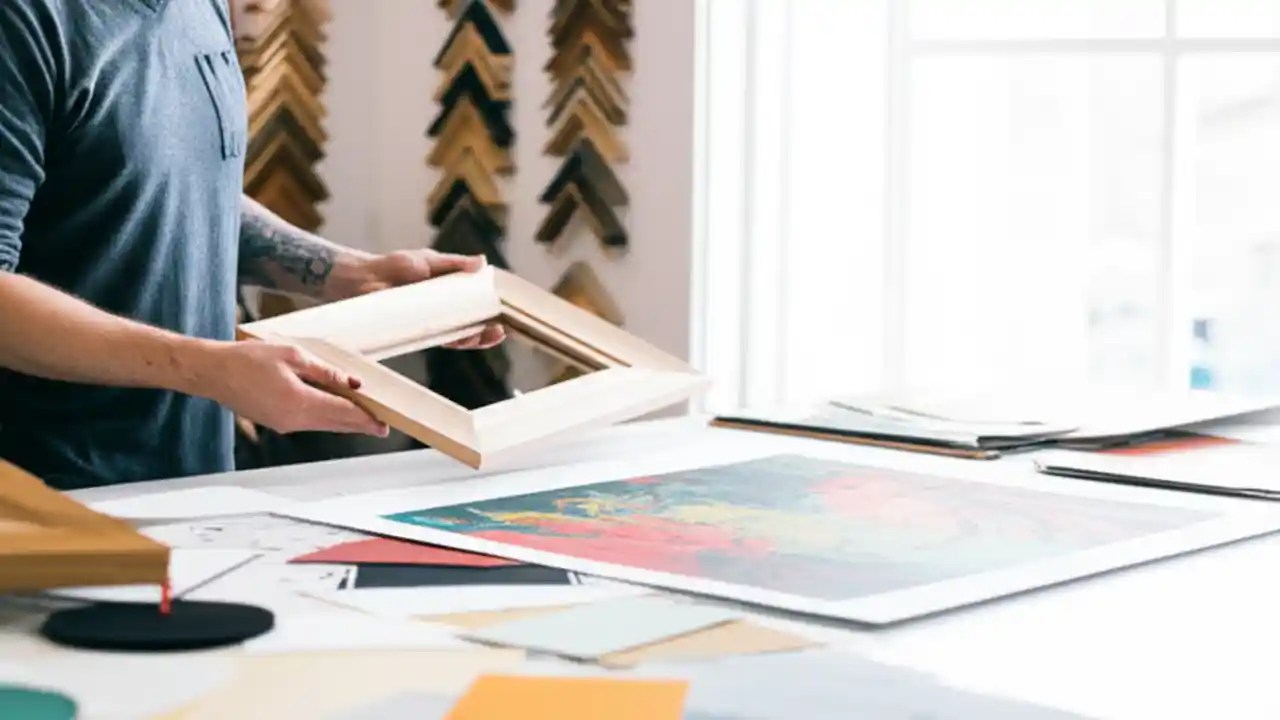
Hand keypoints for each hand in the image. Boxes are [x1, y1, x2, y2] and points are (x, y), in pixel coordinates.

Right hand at [188, 340, 389, 436]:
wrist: (213, 372)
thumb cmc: (248, 359)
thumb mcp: (292, 356)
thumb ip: (324, 371)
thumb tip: (351, 382)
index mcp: (299, 401)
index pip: (342, 412)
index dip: (365, 418)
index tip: (384, 423)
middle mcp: (293, 419)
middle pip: (336, 424)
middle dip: (360, 425)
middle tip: (382, 426)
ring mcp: (284, 424)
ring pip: (324, 425)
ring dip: (344, 422)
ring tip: (365, 419)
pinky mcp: (277, 422)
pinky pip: (310, 423)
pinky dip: (327, 419)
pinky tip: (336, 413)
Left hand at [338, 249, 505, 349]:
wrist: (360, 279)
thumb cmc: (391, 267)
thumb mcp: (427, 261)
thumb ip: (454, 264)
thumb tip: (482, 262)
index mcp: (445, 296)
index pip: (473, 308)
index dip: (490, 312)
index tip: (505, 312)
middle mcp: (438, 315)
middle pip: (469, 328)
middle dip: (487, 332)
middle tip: (501, 329)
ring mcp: (426, 326)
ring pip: (457, 338)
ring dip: (475, 339)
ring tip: (490, 334)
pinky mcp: (414, 335)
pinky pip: (437, 341)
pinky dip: (453, 342)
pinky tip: (466, 338)